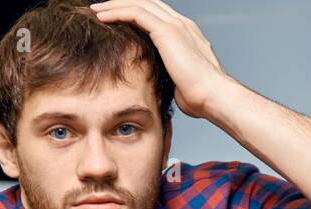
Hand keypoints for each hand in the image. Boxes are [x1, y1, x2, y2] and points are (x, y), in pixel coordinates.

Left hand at [90, 0, 230, 118]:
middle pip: (146, 3)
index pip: (157, 14)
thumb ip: (172, 76)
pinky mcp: (167, 31)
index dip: (135, 12)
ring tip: (96, 10)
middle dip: (122, 3)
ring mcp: (175, 25)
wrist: (214, 97)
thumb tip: (166, 87)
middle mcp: (182, 25)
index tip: (117, 19)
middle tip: (102, 9)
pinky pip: (135, 13)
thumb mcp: (183, 83)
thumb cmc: (202, 98)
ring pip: (138, 4)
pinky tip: (102, 17)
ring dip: (115, 5)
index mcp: (188, 34)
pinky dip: (117, 12)